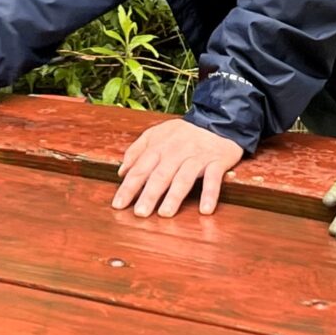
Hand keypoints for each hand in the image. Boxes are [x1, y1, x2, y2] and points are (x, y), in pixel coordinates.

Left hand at [112, 119, 244, 217]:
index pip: (140, 169)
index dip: (129, 187)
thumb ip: (137, 150)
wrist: (217, 120)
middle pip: (161, 175)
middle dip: (149, 194)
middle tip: (140, 213)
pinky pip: (213, 179)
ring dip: (174, 196)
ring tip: (165, 213)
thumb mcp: (156, 134)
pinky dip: (210, 194)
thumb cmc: (183, 133)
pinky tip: (205, 209)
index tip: (118, 205)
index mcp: (159, 146)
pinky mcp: (217, 161)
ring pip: (184, 177)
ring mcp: (197, 157)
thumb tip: (122, 171)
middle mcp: (176, 151)